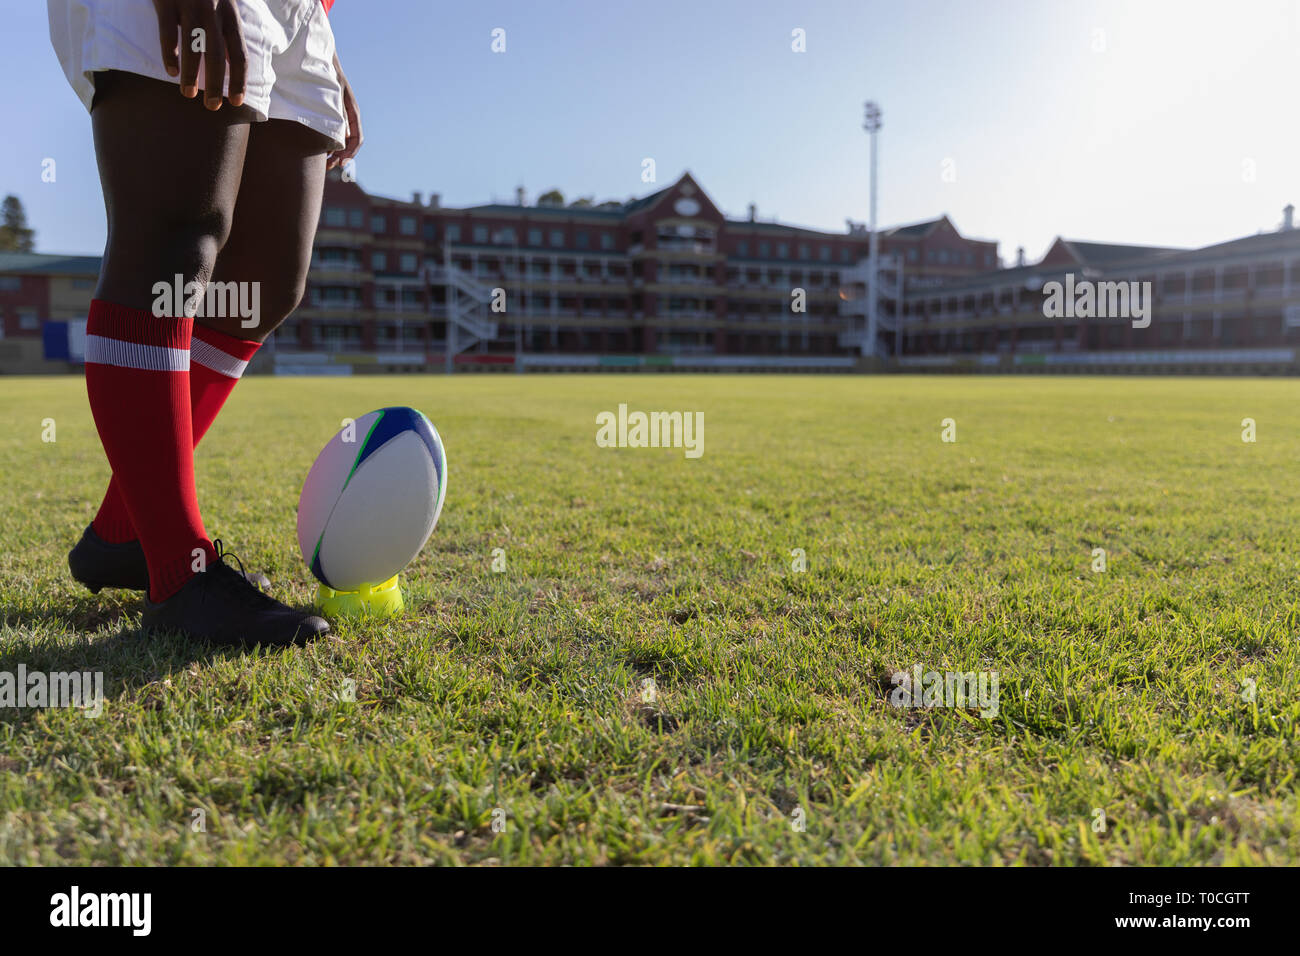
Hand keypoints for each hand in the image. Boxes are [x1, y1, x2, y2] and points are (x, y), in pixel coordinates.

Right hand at [151, 0, 246, 109]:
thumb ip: (226, 27)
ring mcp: (189, 5)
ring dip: (191, 74)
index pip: (239, 53)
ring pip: (193, 46)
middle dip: (216, 84)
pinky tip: (170, 71)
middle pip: (218, 55)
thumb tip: (231, 61)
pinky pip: (168, 31)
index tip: (237, 101)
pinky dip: (169, 53)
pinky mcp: (166, 1)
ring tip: (189, 94)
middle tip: (213, 107)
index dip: (240, 79)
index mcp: (230, 14)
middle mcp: (212, 11)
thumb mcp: (220, 2)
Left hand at [327, 52, 362, 169]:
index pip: (357, 138)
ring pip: (340, 139)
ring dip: (333, 152)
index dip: (350, 153)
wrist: (316, 56)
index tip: (340, 163)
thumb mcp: (331, 94)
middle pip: (349, 142)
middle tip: (328, 167)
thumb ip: (338, 115)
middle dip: (340, 157)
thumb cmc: (324, 73)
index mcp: (352, 111)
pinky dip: (326, 143)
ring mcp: (338, 114)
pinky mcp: (328, 113)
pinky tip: (317, 149)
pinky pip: (331, 132)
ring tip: (322, 163)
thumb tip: (342, 138)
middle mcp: (347, 114)